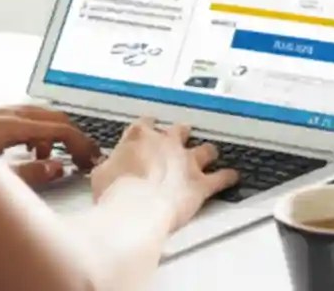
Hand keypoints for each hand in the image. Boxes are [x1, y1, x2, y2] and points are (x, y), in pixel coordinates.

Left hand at [0, 105, 100, 187]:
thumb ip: (30, 175)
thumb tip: (58, 168)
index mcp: (7, 124)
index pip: (58, 126)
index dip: (80, 141)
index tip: (91, 157)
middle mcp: (1, 114)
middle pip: (51, 115)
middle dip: (72, 135)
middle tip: (84, 156)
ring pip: (37, 116)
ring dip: (53, 134)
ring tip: (55, 159)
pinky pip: (22, 120)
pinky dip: (36, 133)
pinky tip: (32, 153)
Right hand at [90, 119, 239, 230]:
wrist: (136, 209)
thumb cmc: (115, 192)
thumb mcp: (100, 174)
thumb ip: (108, 166)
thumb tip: (105, 168)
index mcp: (139, 137)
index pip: (146, 124)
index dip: (149, 127)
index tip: (148, 129)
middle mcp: (167, 143)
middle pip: (179, 130)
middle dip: (181, 133)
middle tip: (182, 135)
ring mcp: (187, 162)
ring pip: (205, 149)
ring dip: (208, 152)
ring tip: (211, 153)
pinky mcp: (201, 184)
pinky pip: (221, 177)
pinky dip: (228, 177)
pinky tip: (233, 177)